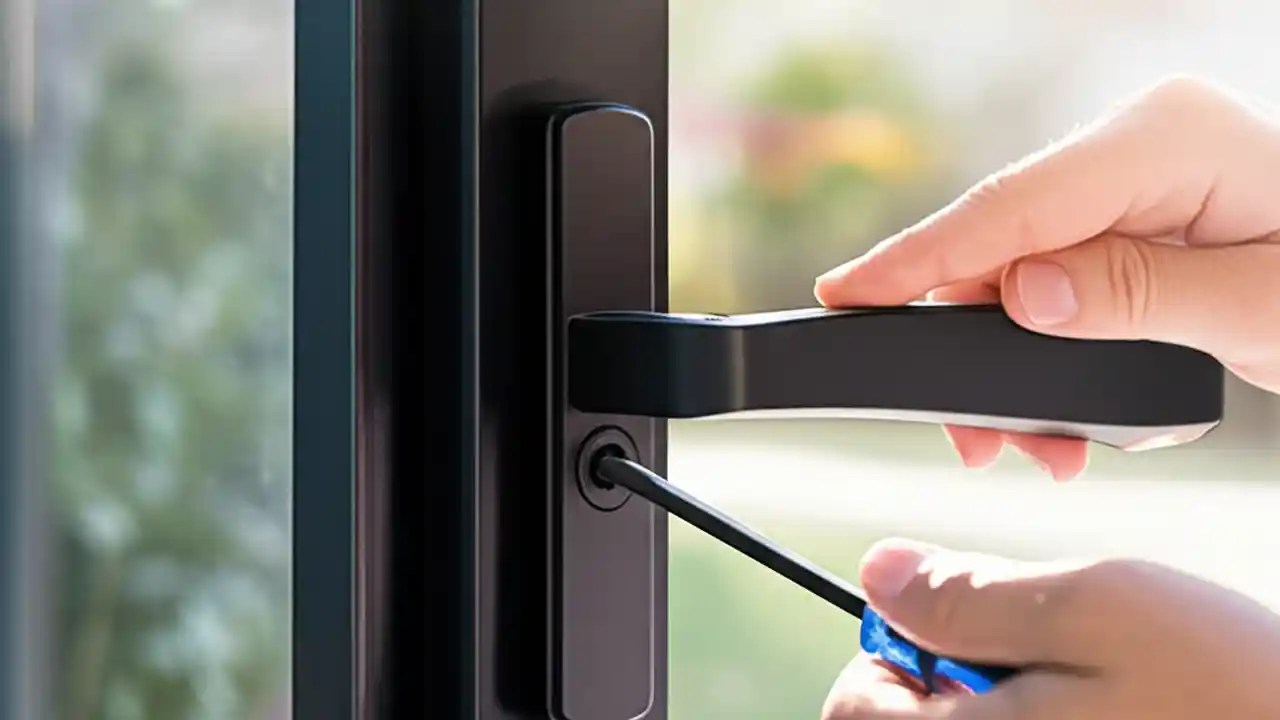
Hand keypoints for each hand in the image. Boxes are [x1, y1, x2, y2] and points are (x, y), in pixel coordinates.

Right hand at [813, 76, 1279, 479]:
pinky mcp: (1125, 219)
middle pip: (1001, 240)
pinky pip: (1052, 277)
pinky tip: (1060, 413)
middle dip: (969, 340)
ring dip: (1009, 362)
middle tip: (974, 440)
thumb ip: (1134, 291)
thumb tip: (1021, 294)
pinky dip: (1041, 349)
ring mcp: (1126, 180)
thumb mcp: (1256, 302)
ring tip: (1035, 448)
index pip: (1013, 203)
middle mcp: (1132, 146)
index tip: (847, 295)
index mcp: (1164, 138)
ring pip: (1017, 269)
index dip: (921, 256)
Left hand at [821, 539, 1279, 718]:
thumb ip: (968, 594)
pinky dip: (1054, 718)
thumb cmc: (1229, 692)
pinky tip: (1116, 712)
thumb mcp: (1093, 608)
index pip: (850, 707)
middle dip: (960, 675)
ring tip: (1096, 689)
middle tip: (1048, 657)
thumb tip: (880, 572)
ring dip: (1012, 699)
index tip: (954, 625)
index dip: (890, 649)